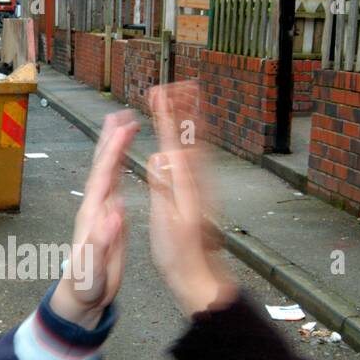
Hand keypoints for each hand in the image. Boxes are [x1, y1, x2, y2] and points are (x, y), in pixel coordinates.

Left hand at [49, 110, 137, 328]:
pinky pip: (116, 187)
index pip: (103, 176)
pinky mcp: (111, 220)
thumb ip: (101, 241)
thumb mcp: (92, 267)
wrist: (82, 299)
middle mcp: (95, 207)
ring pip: (108, 173)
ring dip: (113, 149)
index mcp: (91, 214)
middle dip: (110, 140)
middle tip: (120, 114)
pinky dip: (120, 170)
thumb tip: (115, 213)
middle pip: (102, 167)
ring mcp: (102, 212)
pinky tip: (123, 161)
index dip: (113, 152)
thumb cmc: (84, 285)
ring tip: (120, 125)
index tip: (124, 130)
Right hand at [146, 83, 236, 316]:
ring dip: (189, 118)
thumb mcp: (165, 222)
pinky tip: (189, 135)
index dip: (165, 115)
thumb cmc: (179, 254)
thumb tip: (160, 154)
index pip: (174, 140)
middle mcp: (197, 180)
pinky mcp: (201, 194)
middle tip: (174, 84)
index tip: (158, 94)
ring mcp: (201, 186)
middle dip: (181, 108)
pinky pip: (197, 155)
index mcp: (185, 184)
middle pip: (191, 135)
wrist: (199, 275)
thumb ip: (163, 186)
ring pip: (197, 143)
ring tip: (185, 97)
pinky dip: (192, 137)